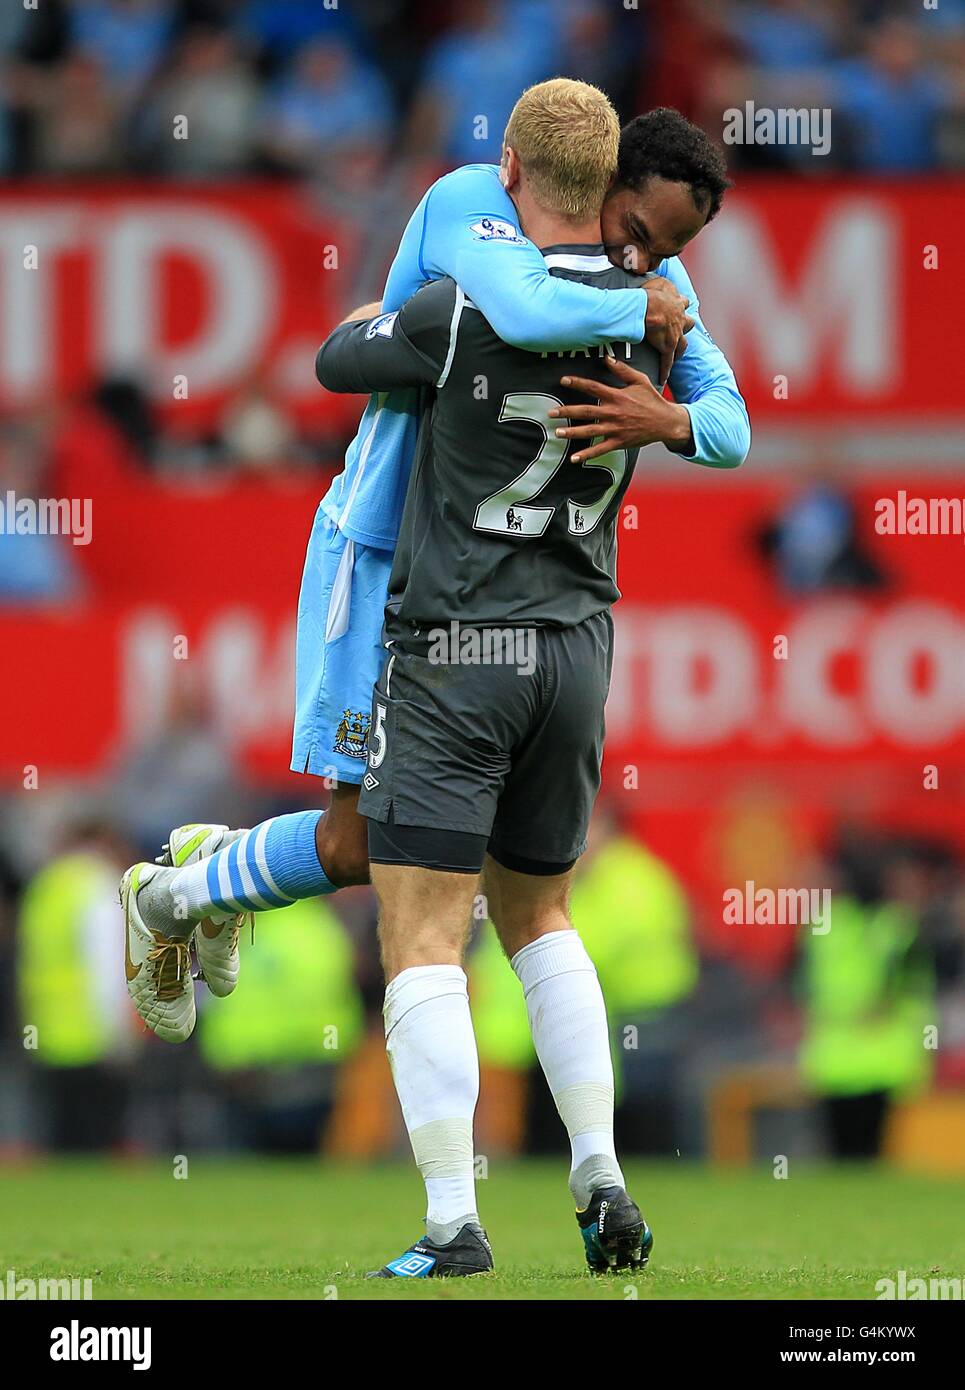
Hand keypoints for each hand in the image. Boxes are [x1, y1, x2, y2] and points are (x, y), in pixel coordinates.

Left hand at [548, 357, 692, 462]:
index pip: (593, 388)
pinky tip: (574, 458)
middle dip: (567, 411)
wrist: (667, 422)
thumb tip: (607, 358)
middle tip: (550, 412)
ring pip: (590, 431)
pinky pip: (600, 449)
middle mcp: (614, 412)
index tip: (563, 380)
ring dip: (572, 432)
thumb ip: (622, 370)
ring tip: (557, 432)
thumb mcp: (639, 381)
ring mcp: (616, 428)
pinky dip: (587, 455)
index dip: (577, 383)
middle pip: (586, 411)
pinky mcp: (619, 442)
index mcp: (617, 396)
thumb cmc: (652, 400)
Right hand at [642, 276, 695, 384]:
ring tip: (674, 356)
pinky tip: (663, 378)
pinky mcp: (668, 346)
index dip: (680, 305)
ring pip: (682, 344)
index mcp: (676, 301)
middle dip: (685, 327)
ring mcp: (676, 333)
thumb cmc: (645, 294)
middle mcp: (680, 317)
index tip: (680, 306)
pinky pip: (668, 361)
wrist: (644, 309)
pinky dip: (665, 369)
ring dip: (679, 349)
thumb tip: (637, 270)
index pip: (682, 303)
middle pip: (688, 323)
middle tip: (681, 331)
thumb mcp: (652, 282)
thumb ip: (650, 280)